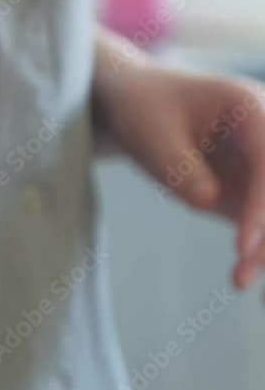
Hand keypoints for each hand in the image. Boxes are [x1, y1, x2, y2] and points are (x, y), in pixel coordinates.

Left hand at [97, 55, 264, 292]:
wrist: (136, 106)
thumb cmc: (143, 111)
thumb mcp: (151, 135)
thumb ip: (181, 168)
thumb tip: (209, 201)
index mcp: (252, 108)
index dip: (263, 209)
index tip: (243, 248)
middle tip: (242, 276)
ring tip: (240, 283)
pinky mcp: (256, 191)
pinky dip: (263, 253)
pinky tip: (244, 279)